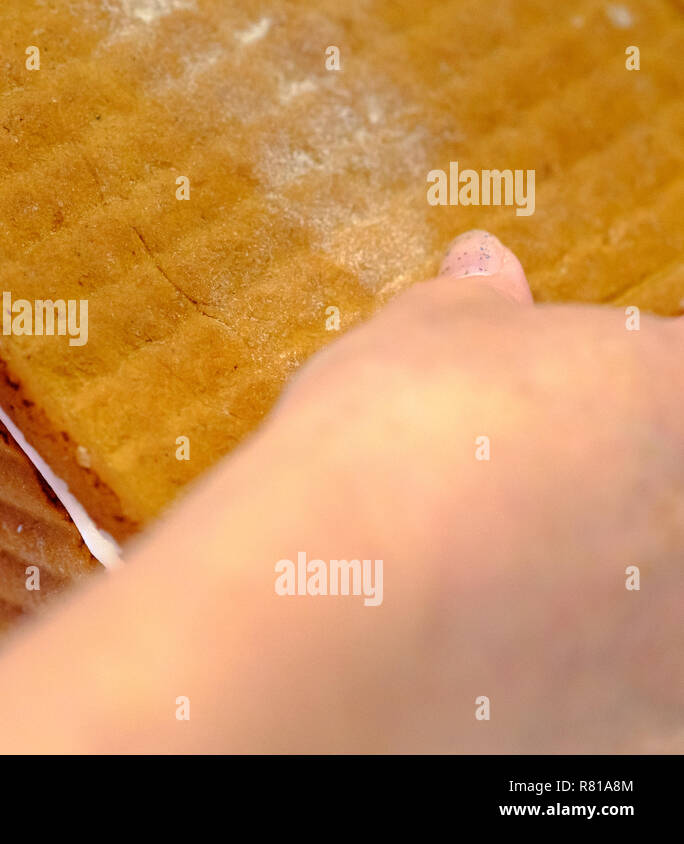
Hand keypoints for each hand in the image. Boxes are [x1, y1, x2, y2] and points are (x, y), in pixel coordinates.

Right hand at [0, 230, 683, 751]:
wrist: (342, 585)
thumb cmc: (390, 443)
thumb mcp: (424, 330)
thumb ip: (476, 299)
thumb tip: (484, 265)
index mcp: (672, 394)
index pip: (669, 374)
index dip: (601, 389)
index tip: (545, 406)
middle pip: (665, 493)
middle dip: (598, 485)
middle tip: (504, 491)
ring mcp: (677, 630)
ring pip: (653, 604)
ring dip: (592, 586)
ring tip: (492, 578)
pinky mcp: (636, 727)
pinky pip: (625, 705)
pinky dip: (578, 687)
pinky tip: (504, 662)